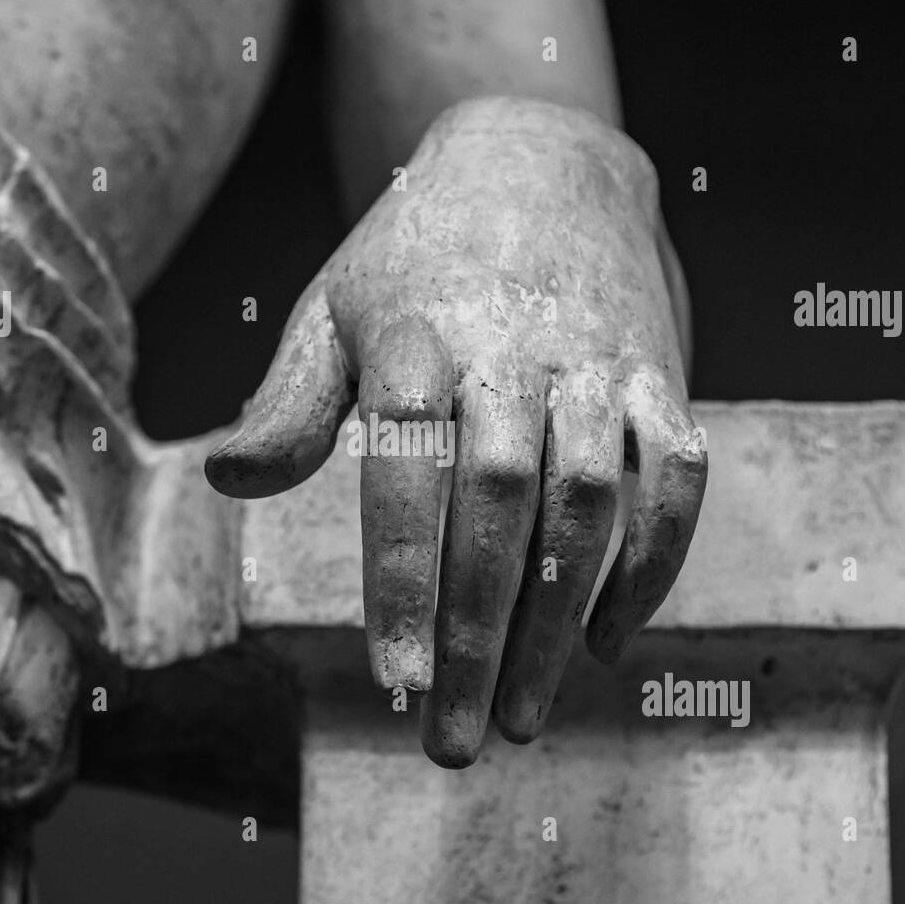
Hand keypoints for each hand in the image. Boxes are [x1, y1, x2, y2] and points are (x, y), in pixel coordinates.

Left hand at [206, 96, 706, 766]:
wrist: (544, 160)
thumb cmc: (416, 258)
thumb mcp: (335, 308)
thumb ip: (290, 399)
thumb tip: (229, 478)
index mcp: (418, 338)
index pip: (406, 472)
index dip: (403, 579)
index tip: (397, 682)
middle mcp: (512, 350)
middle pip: (501, 506)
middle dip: (481, 634)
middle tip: (457, 744)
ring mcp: (596, 361)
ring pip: (591, 502)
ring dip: (560, 618)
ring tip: (524, 718)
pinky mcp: (658, 374)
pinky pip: (675, 477)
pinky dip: (652, 564)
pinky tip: (606, 641)